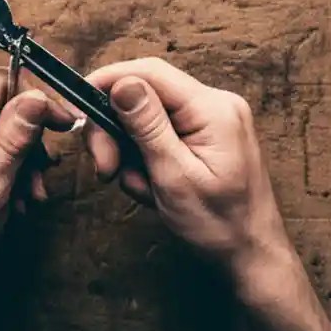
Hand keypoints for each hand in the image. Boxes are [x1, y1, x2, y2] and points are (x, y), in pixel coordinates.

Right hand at [83, 57, 283, 266]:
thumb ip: (147, 127)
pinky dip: (148, 162)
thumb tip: (122, 82)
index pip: (150, 72)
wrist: (253, 257)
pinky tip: (157, 190)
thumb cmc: (221, 226)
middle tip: (106, 170)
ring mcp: (213, 121)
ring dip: (132, 155)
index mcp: (214, 110)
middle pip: (145, 95)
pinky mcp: (207, 137)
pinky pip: (162, 136)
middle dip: (117, 131)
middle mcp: (216, 105)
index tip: (77, 103)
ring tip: (146, 190)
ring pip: (148, 119)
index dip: (108, 81)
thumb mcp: (174, 177)